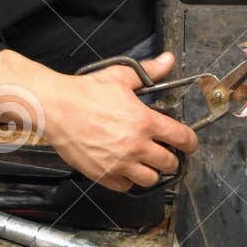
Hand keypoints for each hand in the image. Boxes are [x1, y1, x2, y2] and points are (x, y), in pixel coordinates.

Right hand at [40, 51, 197, 192]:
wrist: (56, 108)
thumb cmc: (85, 93)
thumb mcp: (121, 76)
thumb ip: (149, 71)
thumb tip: (168, 60)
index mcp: (145, 122)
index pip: (182, 138)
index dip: (190, 142)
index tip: (188, 143)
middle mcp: (136, 146)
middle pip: (170, 164)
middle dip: (172, 158)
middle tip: (166, 152)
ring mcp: (120, 163)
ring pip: (150, 180)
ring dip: (152, 172)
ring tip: (146, 162)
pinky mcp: (103, 174)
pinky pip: (126, 187)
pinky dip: (128, 180)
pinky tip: (125, 168)